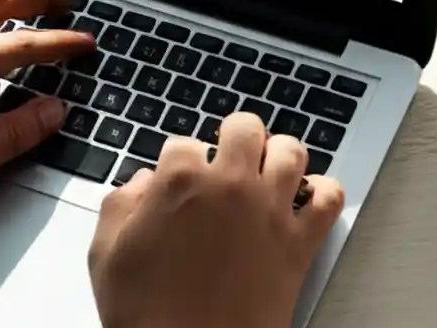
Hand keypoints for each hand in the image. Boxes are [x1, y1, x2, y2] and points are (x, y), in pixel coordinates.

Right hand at [89, 113, 344, 327]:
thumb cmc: (147, 314)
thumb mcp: (106, 256)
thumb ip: (120, 206)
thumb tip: (142, 183)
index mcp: (181, 181)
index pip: (184, 142)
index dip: (179, 160)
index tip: (178, 177)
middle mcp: (231, 184)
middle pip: (246, 127)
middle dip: (235, 137)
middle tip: (229, 157)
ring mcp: (271, 209)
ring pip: (292, 151)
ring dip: (279, 156)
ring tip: (268, 171)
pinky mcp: (300, 241)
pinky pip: (329, 198)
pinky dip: (323, 193)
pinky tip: (307, 200)